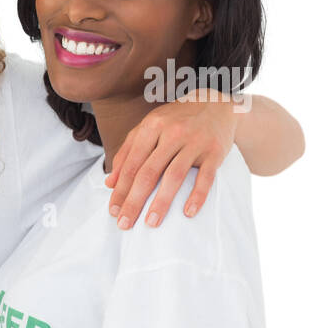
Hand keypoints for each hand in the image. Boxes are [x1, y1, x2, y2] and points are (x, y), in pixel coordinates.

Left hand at [105, 89, 240, 227]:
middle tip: (124, 224)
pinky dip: (197, 196)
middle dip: (134, 201)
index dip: (120, 189)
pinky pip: (205, 177)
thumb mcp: (148, 128)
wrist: (217, 103)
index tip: (113, 211)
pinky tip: (187, 213)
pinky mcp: (215, 151)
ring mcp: (195, 142)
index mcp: (151, 127)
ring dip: (161, 202)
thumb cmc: (175, 120)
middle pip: (148, 172)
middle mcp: (172, 133)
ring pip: (174, 176)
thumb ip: (127, 153)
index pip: (132, 164)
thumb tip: (109, 183)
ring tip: (151, 223)